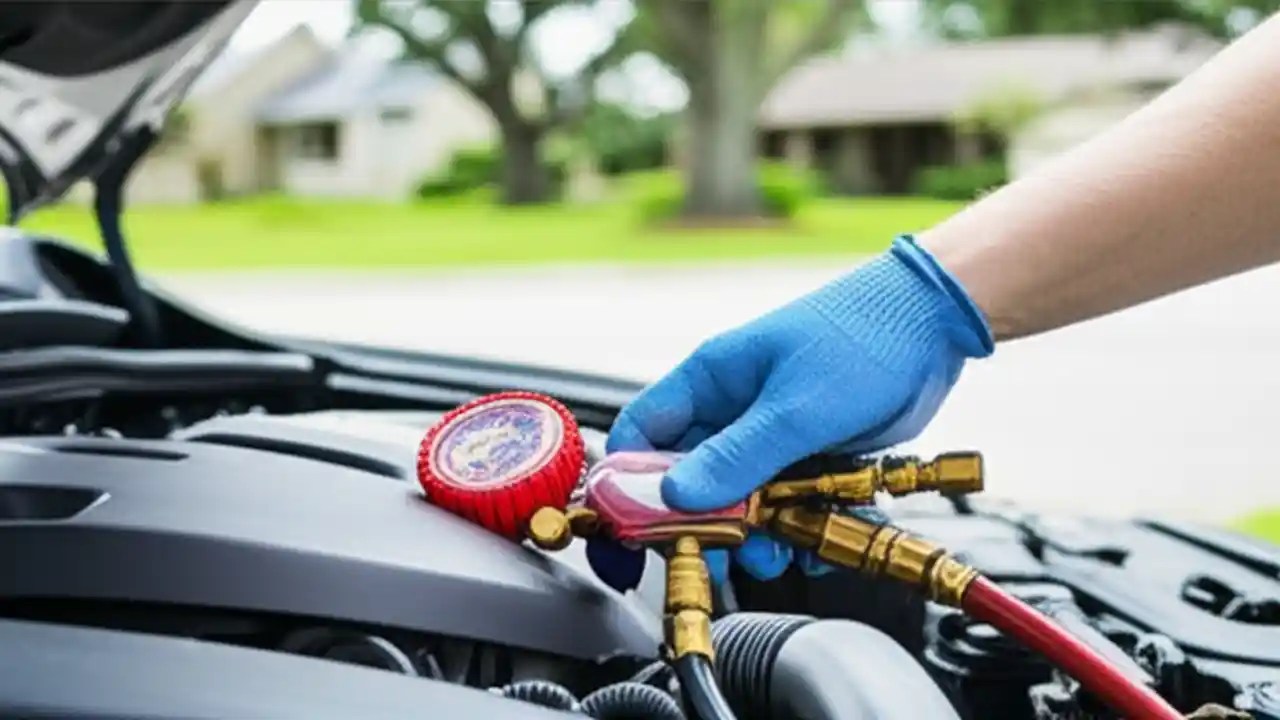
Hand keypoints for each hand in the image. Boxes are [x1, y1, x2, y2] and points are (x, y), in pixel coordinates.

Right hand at [589, 236, 992, 589]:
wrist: (936, 321)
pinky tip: (814, 541)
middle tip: (729, 550)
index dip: (631, 483)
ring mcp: (769, 430)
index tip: (643, 527)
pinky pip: (784, 500)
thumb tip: (676, 495)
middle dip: (705, 520)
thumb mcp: (797, 407)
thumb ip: (737, 455)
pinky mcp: (807, 451)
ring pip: (739, 497)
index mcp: (710, 379)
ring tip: (781, 552)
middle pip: (689, 478)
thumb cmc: (864, 336)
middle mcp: (732, 406)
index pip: (641, 434)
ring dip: (755, 533)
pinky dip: (795, 527)